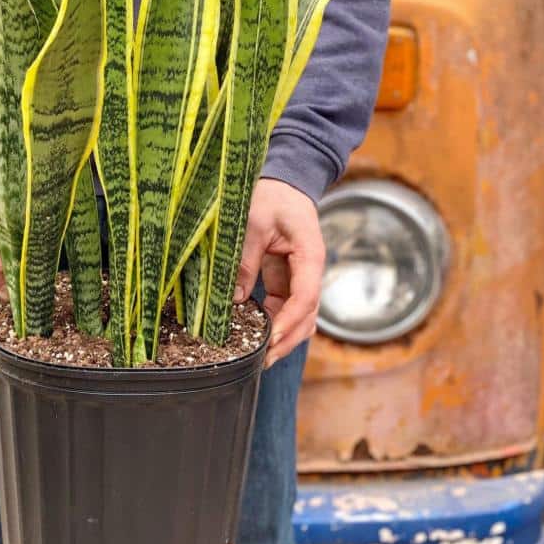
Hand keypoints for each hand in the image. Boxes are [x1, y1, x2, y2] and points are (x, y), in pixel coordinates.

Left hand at [234, 178, 324, 368]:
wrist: (283, 183)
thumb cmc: (272, 196)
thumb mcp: (253, 222)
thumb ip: (245, 259)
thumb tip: (233, 299)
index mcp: (310, 254)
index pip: (305, 297)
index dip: (289, 321)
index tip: (270, 339)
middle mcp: (310, 271)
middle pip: (307, 316)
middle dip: (287, 339)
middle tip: (262, 360)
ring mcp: (300, 278)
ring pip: (299, 317)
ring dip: (283, 336)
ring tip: (259, 355)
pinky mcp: (286, 279)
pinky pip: (284, 307)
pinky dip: (273, 322)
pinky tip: (255, 334)